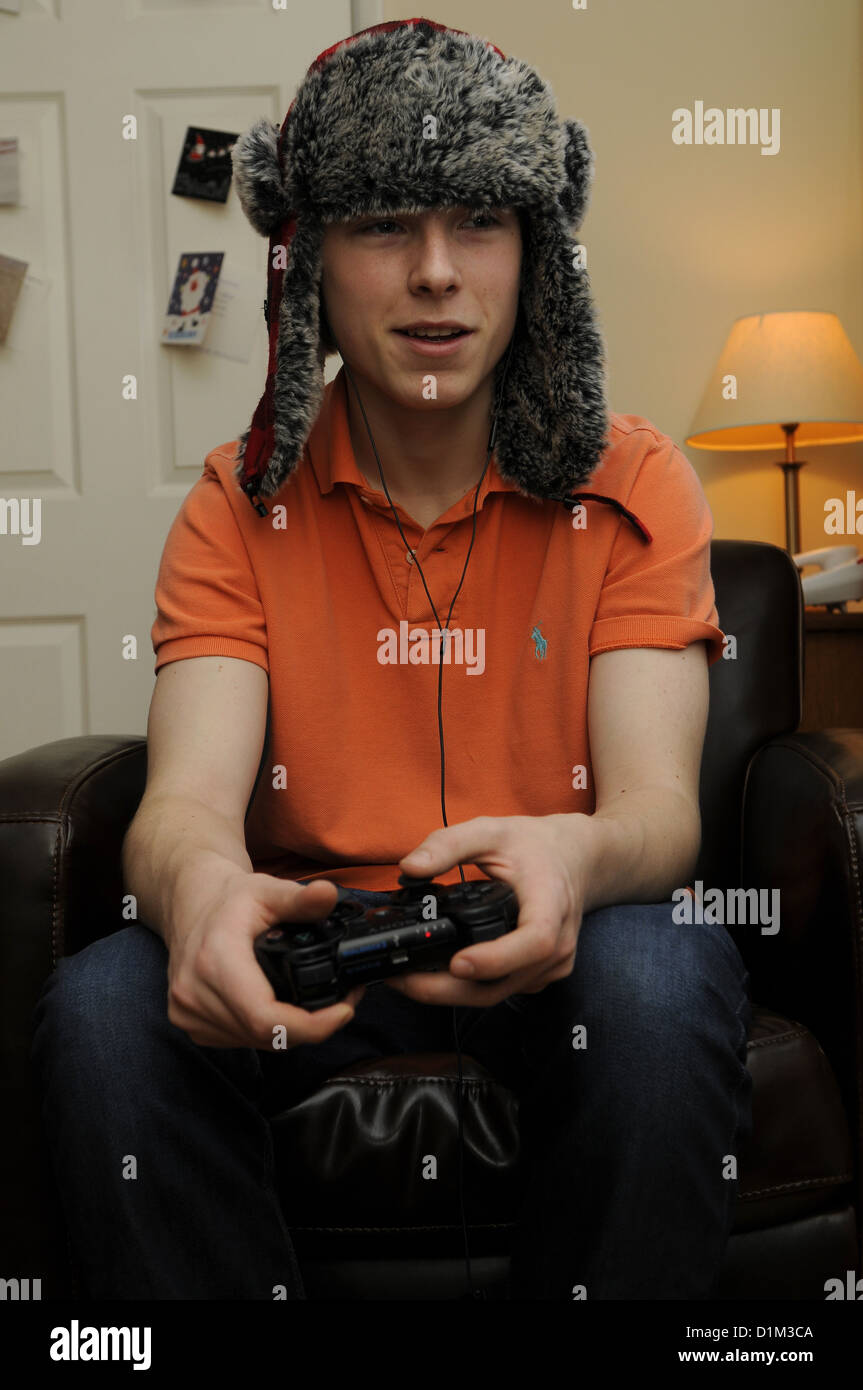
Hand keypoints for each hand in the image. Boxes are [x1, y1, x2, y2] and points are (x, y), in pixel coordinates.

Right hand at [166, 868, 364, 1048]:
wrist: (190, 906)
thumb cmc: (229, 900)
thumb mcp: (267, 891)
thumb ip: (300, 899)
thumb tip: (327, 894)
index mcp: (214, 961)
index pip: (264, 1018)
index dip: (310, 1026)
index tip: (343, 1011)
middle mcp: (194, 993)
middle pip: (266, 1035)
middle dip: (313, 1027)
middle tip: (343, 1003)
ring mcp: (188, 1013)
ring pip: (255, 1042)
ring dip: (291, 1032)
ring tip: (319, 1005)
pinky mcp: (189, 1023)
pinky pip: (240, 1040)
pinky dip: (267, 1031)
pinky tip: (282, 1009)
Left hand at [387, 814, 585, 1006]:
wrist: (576, 859)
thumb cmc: (536, 845)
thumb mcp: (491, 831)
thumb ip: (448, 845)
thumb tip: (409, 867)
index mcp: (551, 904)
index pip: (533, 942)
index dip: (496, 959)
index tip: (458, 963)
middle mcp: (558, 943)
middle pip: (504, 982)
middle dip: (449, 989)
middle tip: (402, 980)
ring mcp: (552, 964)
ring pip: (499, 994)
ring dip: (452, 994)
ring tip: (408, 979)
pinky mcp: (540, 974)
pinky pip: (502, 991)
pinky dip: (467, 990)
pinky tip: (437, 976)